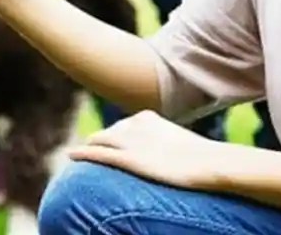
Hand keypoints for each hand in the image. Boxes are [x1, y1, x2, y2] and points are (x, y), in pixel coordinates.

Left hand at [69, 110, 223, 190]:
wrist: (209, 162)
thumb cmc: (201, 157)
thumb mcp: (179, 143)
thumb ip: (165, 143)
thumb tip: (165, 153)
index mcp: (148, 117)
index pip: (123, 126)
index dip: (112, 135)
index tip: (106, 141)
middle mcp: (135, 125)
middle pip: (108, 132)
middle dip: (98, 140)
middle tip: (89, 147)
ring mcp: (132, 142)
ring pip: (100, 141)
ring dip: (88, 147)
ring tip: (77, 154)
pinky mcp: (130, 159)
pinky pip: (99, 155)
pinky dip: (83, 154)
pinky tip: (71, 155)